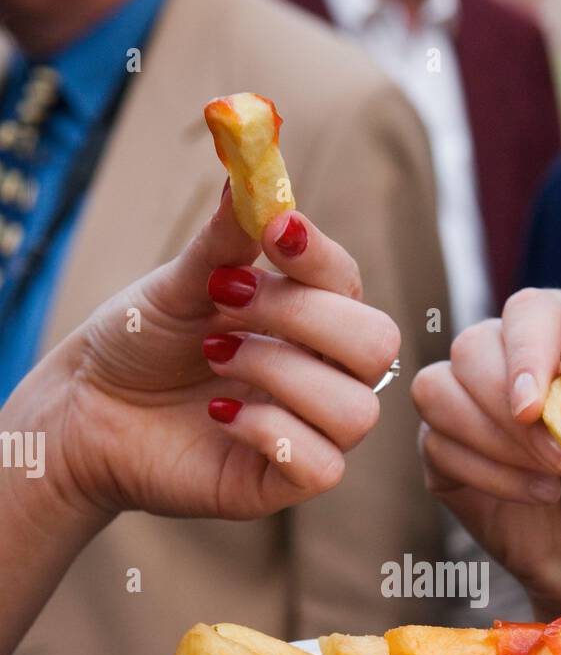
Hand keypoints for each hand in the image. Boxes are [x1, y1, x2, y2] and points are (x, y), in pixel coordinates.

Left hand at [13, 191, 398, 523]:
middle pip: (378, 345)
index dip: (320, 257)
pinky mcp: (284, 482)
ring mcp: (310, 431)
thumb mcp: (181, 282)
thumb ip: (225, 239)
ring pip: (355, 408)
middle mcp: (324, 374)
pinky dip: (270, 430)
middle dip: (302, 316)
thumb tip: (252, 172)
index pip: (352, 283)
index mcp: (310, 318)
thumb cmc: (142, 342)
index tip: (274, 231)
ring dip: (278, 372)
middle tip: (228, 302)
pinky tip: (219, 414)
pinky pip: (323, 465)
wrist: (88, 408)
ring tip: (214, 356)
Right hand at [412, 288, 560, 623]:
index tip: (533, 407)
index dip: (526, 351)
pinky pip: (435, 445)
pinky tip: (533, 496)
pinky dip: (486, 476)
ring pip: (435, 391)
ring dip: (491, 442)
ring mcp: (471, 406)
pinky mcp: (445, 454)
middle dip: (508, 413)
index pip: (529, 312)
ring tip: (551, 477)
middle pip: (472, 350)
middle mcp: (512, 358)